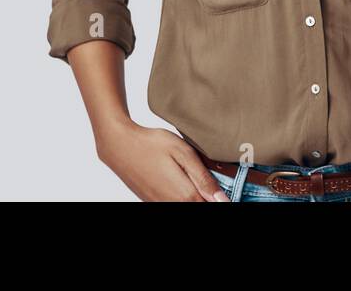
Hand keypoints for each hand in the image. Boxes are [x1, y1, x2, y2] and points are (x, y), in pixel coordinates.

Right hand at [96, 120, 230, 201]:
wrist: (119, 146)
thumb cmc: (152, 143)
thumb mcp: (183, 153)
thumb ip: (203, 178)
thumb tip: (221, 199)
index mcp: (184, 194)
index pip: (211, 205)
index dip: (222, 200)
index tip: (232, 194)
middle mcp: (171, 204)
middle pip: (199, 206)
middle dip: (210, 198)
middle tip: (213, 184)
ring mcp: (160, 204)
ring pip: (187, 206)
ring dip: (197, 197)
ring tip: (200, 182)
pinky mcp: (151, 202)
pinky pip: (173, 204)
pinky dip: (184, 198)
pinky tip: (184, 184)